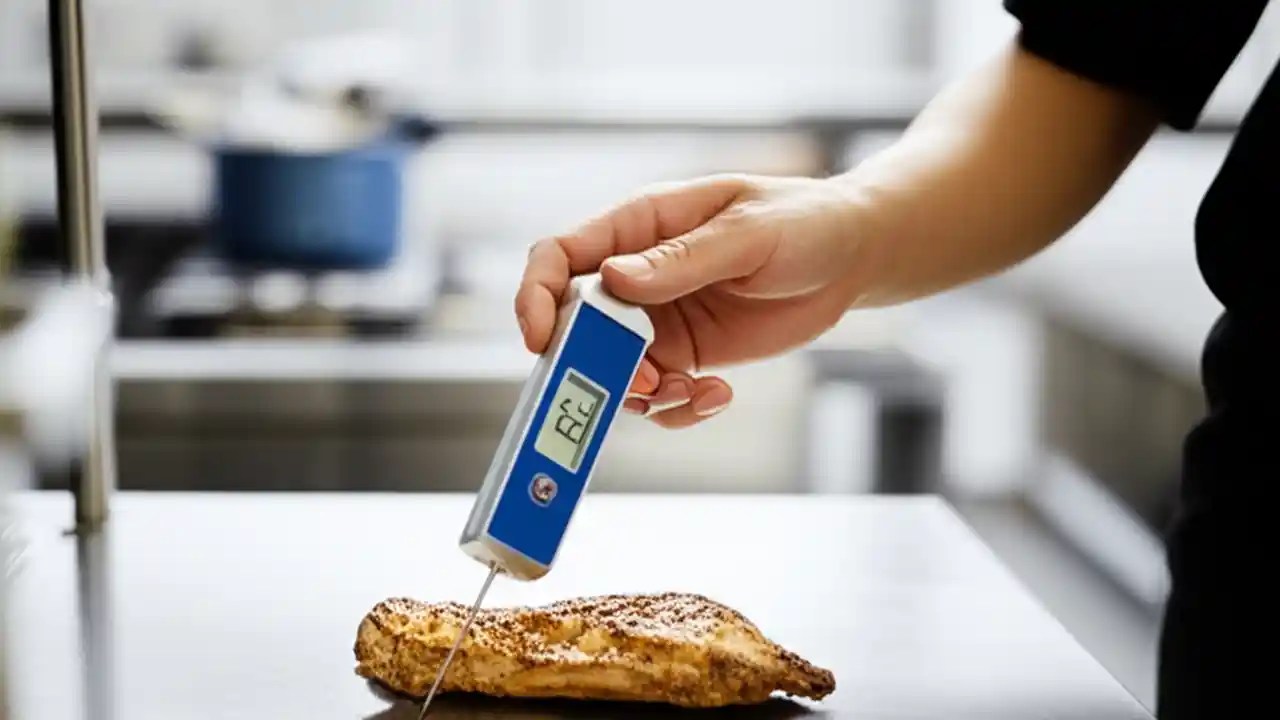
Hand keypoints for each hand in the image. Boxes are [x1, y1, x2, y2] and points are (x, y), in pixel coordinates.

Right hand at [515, 173, 869, 427]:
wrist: (851, 256)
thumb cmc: (803, 221)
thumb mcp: (748, 233)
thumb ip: (682, 258)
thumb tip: (614, 278)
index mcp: (639, 225)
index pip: (559, 256)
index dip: (536, 296)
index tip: (540, 340)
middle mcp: (637, 274)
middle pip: (575, 324)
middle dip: (595, 363)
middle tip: (645, 380)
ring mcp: (657, 318)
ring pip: (611, 369)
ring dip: (639, 393)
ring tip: (691, 390)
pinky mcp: (684, 353)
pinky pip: (655, 393)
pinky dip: (674, 407)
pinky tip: (716, 395)